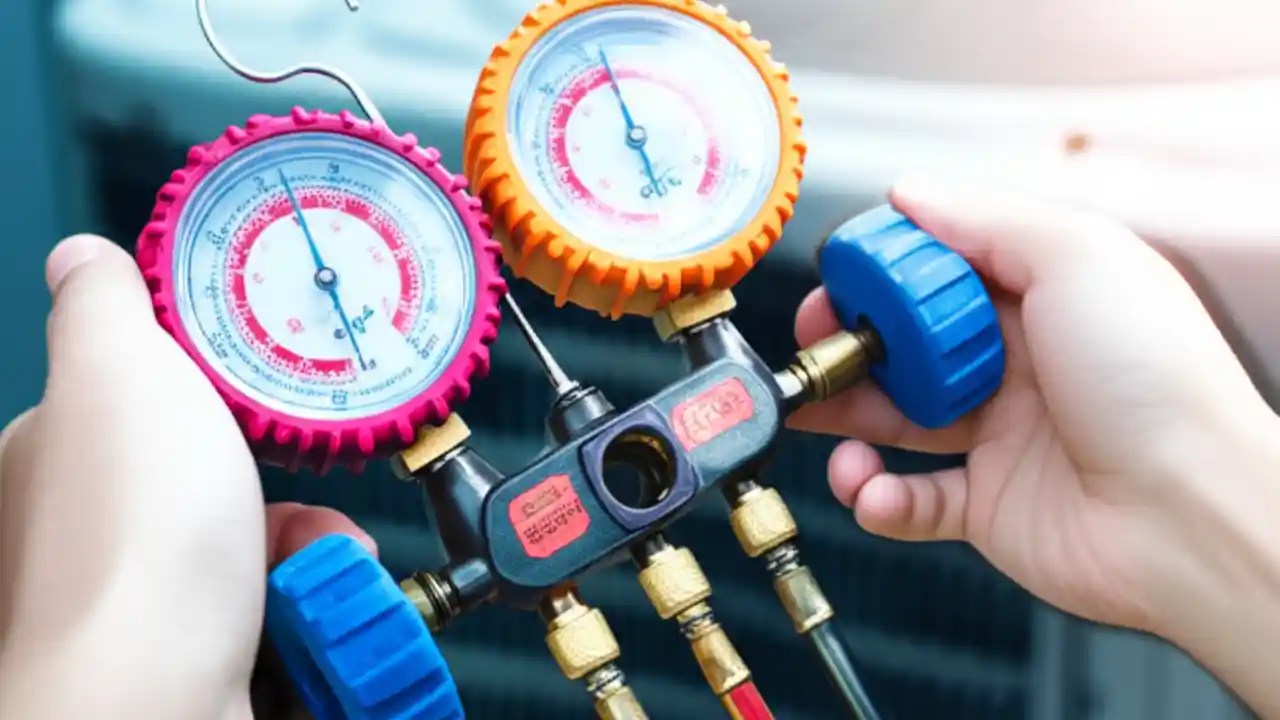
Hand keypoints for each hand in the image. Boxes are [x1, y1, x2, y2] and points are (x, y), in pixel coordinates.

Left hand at [0, 235, 373, 718]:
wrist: (157, 693)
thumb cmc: (131, 542)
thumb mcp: (118, 369)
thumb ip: (105, 304)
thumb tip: (83, 256)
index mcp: (62, 458)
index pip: (149, 400)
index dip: (214, 386)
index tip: (265, 386)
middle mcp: (96, 537)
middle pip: (218, 477)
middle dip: (282, 481)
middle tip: (311, 477)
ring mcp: (147, 607)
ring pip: (257, 548)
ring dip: (312, 546)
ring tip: (324, 560)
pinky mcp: (200, 663)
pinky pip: (276, 610)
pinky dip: (312, 602)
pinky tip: (320, 603)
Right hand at [792, 179, 1279, 637]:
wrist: (1192, 514)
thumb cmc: (1157, 381)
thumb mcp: (1077, 258)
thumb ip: (986, 220)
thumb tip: (911, 192)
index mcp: (1042, 299)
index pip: (938, 271)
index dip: (883, 272)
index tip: (840, 278)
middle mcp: (1017, 365)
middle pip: (905, 345)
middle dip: (848, 342)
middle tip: (814, 344)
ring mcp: (1000, 437)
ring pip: (894, 420)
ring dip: (845, 419)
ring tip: (814, 418)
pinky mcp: (986, 507)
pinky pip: (911, 500)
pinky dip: (877, 496)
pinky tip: (872, 487)